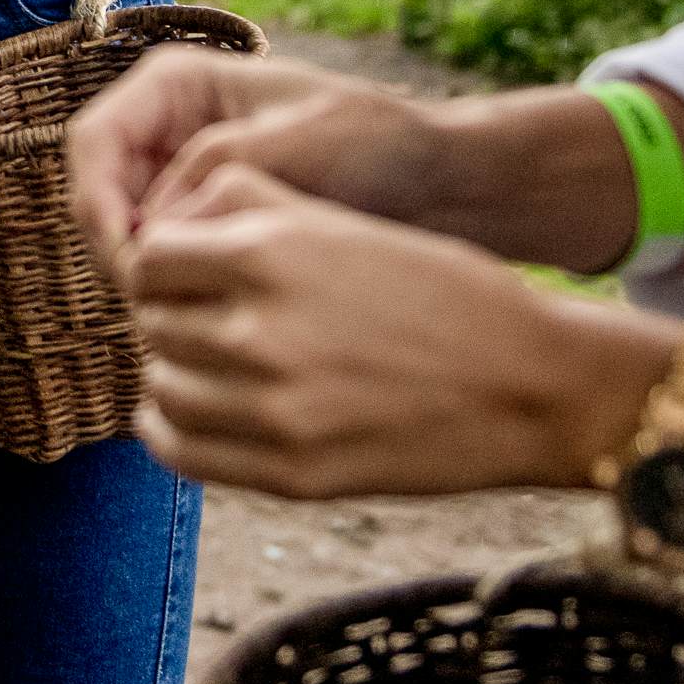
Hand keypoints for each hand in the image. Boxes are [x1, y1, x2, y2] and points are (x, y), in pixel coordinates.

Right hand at [67, 46, 456, 283]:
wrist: (433, 182)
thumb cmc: (379, 144)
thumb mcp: (303, 142)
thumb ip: (220, 169)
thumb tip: (154, 229)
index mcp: (175, 83)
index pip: (93, 141)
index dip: (98, 204)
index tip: (135, 263)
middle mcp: (162, 126)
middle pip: (96, 194)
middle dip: (117, 250)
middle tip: (159, 309)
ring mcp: (175, 176)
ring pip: (120, 235)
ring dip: (142, 277)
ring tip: (191, 316)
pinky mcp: (198, 222)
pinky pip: (158, 259)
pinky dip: (169, 289)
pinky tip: (208, 318)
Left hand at [114, 162, 678, 496]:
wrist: (532, 384)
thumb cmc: (442, 291)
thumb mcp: (349, 222)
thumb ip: (254, 209)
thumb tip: (167, 218)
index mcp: (272, 254)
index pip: (150, 257)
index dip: (164, 262)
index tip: (187, 271)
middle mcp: (260, 331)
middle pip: (152, 322)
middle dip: (171, 315)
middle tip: (204, 318)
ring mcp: (273, 410)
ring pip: (160, 386)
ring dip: (175, 371)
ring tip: (211, 364)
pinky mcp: (290, 473)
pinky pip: (181, 450)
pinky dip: (171, 428)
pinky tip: (195, 411)